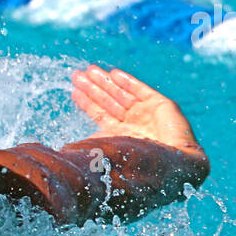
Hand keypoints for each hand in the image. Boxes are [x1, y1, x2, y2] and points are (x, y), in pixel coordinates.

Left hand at [70, 66, 202, 155]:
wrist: (170, 165)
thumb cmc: (137, 163)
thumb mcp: (107, 153)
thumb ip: (90, 146)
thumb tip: (66, 149)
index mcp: (119, 136)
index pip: (99, 114)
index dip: (87, 102)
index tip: (73, 91)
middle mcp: (132, 123)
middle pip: (108, 101)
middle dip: (92, 88)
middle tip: (76, 76)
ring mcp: (146, 113)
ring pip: (121, 93)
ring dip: (105, 81)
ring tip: (89, 71)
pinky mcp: (160, 105)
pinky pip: (141, 90)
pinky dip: (127, 81)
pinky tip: (114, 74)